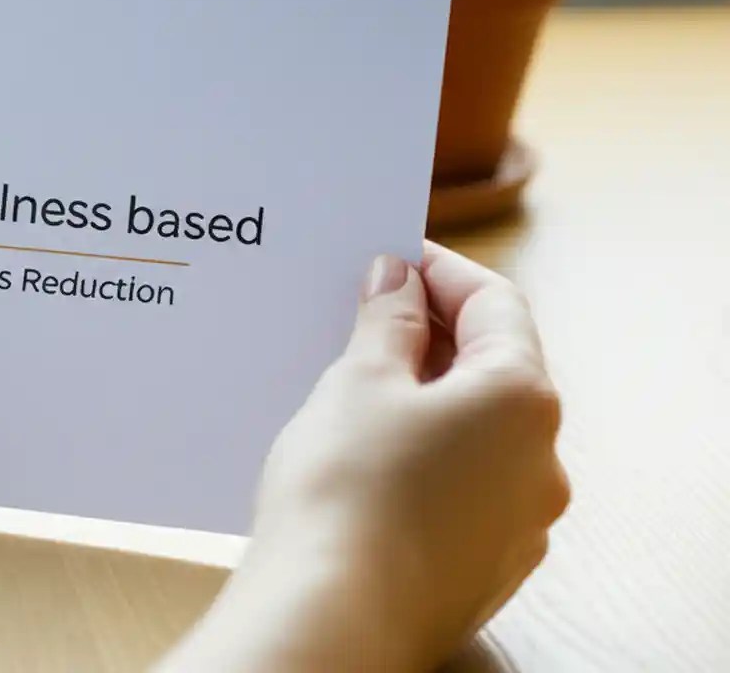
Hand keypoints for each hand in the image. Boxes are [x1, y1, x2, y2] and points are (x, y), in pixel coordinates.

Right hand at [158, 243, 568, 671]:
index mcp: (521, 398)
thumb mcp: (359, 382)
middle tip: (366, 316)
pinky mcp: (484, 566)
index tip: (392, 258)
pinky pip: (463, 488)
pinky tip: (370, 459)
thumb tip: (399, 282)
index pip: (494, 303)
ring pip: (478, 435)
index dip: (439, 271)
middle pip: (493, 369)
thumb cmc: (344, 490)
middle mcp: (541, 461)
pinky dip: (427, 458)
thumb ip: (388, 322)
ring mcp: (519, 523)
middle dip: (432, 336)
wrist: (331, 614)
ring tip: (359, 388)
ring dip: (429, 400)